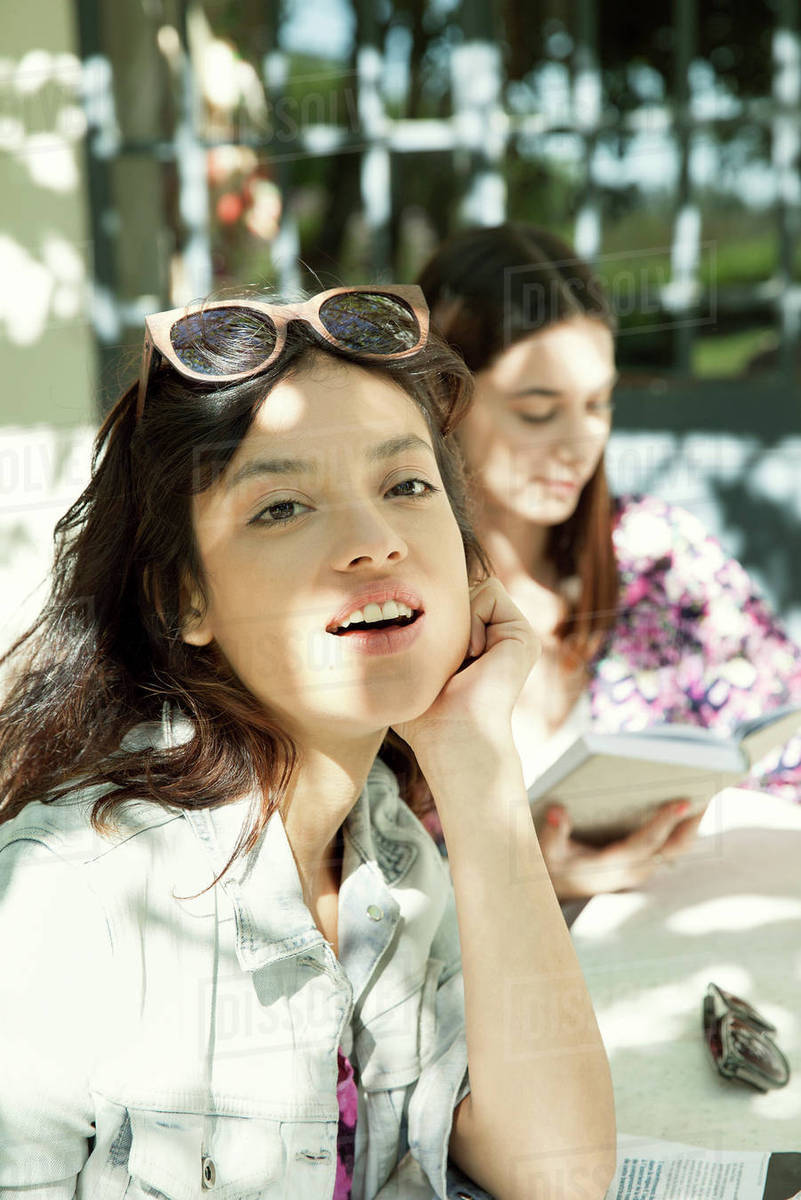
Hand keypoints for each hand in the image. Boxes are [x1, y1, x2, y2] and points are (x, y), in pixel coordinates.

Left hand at [392, 577, 538, 761]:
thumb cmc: (424, 712)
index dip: (432, 615)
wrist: (452, 734)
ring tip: (460, 660)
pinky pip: (490, 593)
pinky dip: (473, 621)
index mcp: (476, 642)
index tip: (429, 656)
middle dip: (445, 617)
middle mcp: (496, 636)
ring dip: (458, 622)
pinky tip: (473, 655)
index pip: (449, 597)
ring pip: (476, 588)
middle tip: (446, 660)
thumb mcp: (411, 664)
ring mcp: (511, 635)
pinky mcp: (522, 634)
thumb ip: (411, 633)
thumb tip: (383, 604)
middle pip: (461, 589)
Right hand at [537, 799, 703, 899]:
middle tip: (707, 791)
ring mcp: (641, 869)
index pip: (645, 843)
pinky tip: (686, 807)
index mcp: (612, 866)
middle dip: (692, 822)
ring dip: (691, 825)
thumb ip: (552, 833)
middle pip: (673, 849)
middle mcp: (633, 870)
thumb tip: (557, 810)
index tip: (682, 801)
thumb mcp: (546, 852)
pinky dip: (682, 828)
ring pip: (677, 849)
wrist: (557, 888)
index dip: (664, 823)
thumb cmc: (553, 864)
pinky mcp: (643, 864)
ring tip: (704, 794)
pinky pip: (671, 847)